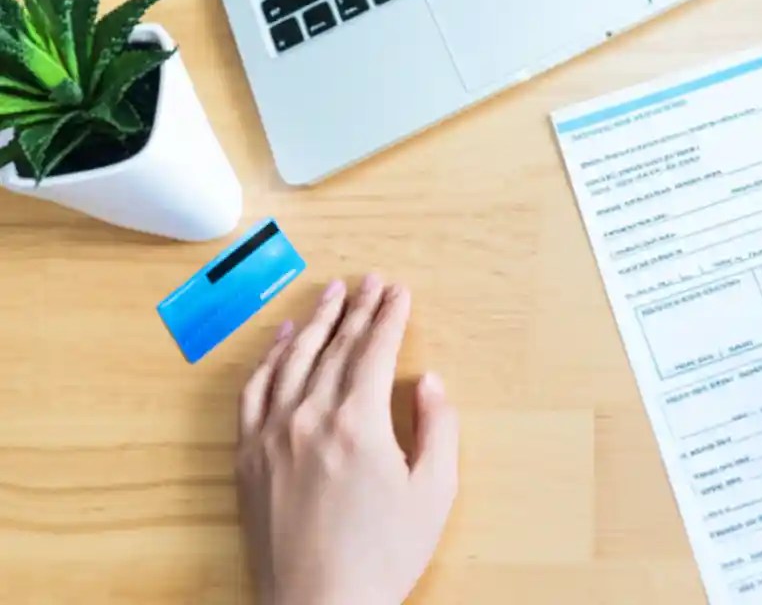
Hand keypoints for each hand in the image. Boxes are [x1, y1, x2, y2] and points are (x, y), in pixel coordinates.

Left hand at [236, 275, 458, 604]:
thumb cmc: (381, 557)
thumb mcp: (433, 493)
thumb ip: (437, 429)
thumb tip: (430, 382)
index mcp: (358, 424)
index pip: (374, 350)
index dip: (390, 317)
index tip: (399, 293)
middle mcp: (309, 418)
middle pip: (336, 347)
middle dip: (358, 309)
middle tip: (372, 281)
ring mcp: (272, 435)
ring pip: (293, 359)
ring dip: (315, 321)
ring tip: (332, 294)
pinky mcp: (248, 457)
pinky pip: (254, 391)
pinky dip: (268, 358)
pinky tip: (282, 341)